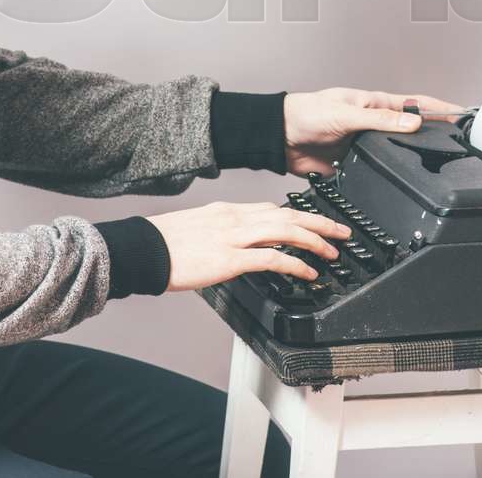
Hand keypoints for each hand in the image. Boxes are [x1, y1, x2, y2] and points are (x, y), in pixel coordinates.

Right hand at [146, 201, 353, 291]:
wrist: (140, 250)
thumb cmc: (162, 245)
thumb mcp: (196, 229)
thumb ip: (221, 233)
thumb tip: (237, 246)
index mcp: (227, 211)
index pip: (272, 208)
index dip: (299, 215)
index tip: (315, 222)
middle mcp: (234, 218)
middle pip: (288, 214)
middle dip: (319, 222)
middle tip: (341, 232)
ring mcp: (233, 237)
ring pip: (287, 231)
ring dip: (315, 240)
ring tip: (333, 252)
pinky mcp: (230, 259)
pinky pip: (272, 259)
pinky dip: (296, 264)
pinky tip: (309, 273)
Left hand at [283, 87, 464, 176]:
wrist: (281, 138)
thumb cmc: (307, 112)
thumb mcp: (347, 113)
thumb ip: (379, 120)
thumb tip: (412, 123)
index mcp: (376, 105)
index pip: (416, 105)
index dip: (441, 108)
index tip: (464, 113)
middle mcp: (375, 125)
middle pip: (412, 132)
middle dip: (434, 137)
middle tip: (458, 145)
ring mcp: (367, 146)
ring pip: (398, 155)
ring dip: (412, 160)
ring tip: (437, 168)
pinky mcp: (356, 166)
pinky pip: (379, 174)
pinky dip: (389, 179)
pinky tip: (401, 184)